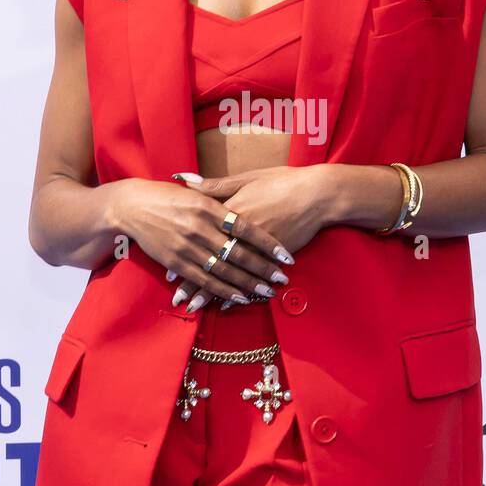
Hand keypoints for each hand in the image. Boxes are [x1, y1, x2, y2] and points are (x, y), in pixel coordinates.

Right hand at [104, 177, 294, 307]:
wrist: (132, 206)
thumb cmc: (166, 196)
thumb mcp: (195, 191)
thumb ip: (219, 195)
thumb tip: (243, 197)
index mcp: (208, 207)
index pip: (245, 228)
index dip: (267, 244)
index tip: (284, 255)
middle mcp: (199, 228)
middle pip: (238, 253)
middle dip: (262, 269)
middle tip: (281, 279)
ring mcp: (186, 247)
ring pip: (223, 270)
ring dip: (247, 283)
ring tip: (266, 292)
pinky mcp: (175, 262)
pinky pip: (203, 280)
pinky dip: (222, 290)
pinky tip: (239, 297)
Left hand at [168, 164, 334, 309]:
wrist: (316, 193)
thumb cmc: (281, 181)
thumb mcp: (246, 178)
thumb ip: (214, 185)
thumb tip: (185, 180)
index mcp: (228, 212)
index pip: (199, 239)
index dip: (184, 256)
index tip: (170, 272)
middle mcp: (239, 233)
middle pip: (211, 261)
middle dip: (193, 283)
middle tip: (178, 299)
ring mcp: (256, 247)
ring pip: (229, 274)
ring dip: (211, 293)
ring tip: (195, 307)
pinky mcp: (272, 257)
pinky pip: (251, 278)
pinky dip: (240, 291)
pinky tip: (229, 305)